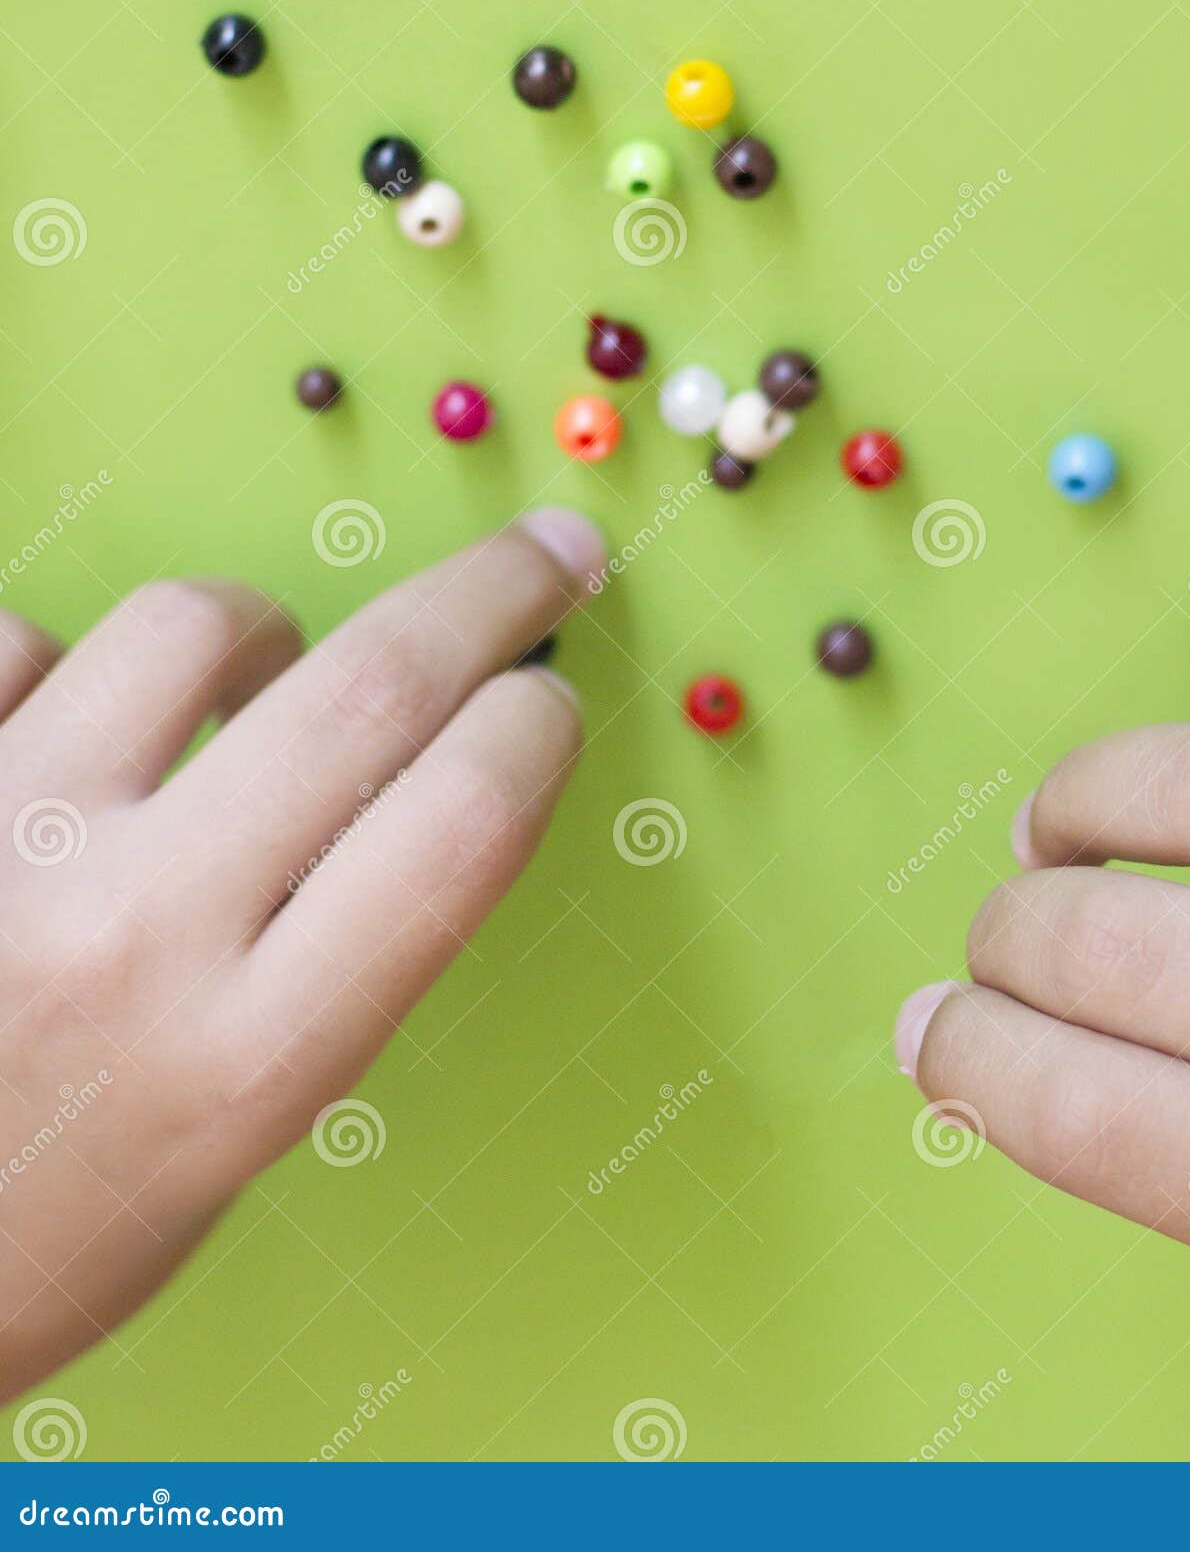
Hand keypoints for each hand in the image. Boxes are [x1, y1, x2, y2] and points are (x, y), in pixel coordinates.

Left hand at [0, 508, 603, 1396]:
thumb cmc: (50, 1223)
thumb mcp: (244, 1133)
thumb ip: (338, 964)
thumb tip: (421, 776)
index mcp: (252, 1055)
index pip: (461, 825)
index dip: (535, 729)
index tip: (545, 700)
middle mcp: (132, 935)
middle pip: (372, 688)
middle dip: (492, 594)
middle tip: (548, 553)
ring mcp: (3, 840)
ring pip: (191, 622)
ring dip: (260, 629)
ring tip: (255, 673)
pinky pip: (21, 639)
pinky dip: (68, 661)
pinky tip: (77, 728)